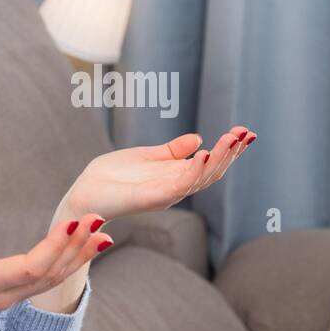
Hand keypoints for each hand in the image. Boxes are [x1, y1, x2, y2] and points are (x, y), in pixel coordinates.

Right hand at [0, 214, 111, 330]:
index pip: (33, 267)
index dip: (55, 245)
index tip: (73, 220)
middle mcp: (7, 295)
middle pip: (52, 273)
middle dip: (77, 246)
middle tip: (98, 217)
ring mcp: (12, 297)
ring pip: (54, 278)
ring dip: (79, 254)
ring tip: (102, 231)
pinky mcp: (13, 293)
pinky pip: (49, 279)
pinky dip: (70, 262)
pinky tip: (84, 247)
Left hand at [63, 126, 256, 221]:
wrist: (84, 194)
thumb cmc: (112, 178)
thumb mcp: (147, 157)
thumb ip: (172, 151)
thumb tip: (198, 138)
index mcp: (175, 177)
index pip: (209, 164)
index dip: (228, 150)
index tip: (245, 132)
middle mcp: (175, 188)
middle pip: (211, 172)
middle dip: (229, 154)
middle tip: (245, 134)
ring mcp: (164, 194)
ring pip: (199, 178)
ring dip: (218, 159)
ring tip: (231, 140)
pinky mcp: (149, 198)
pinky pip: (177, 185)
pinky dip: (192, 170)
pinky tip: (203, 153)